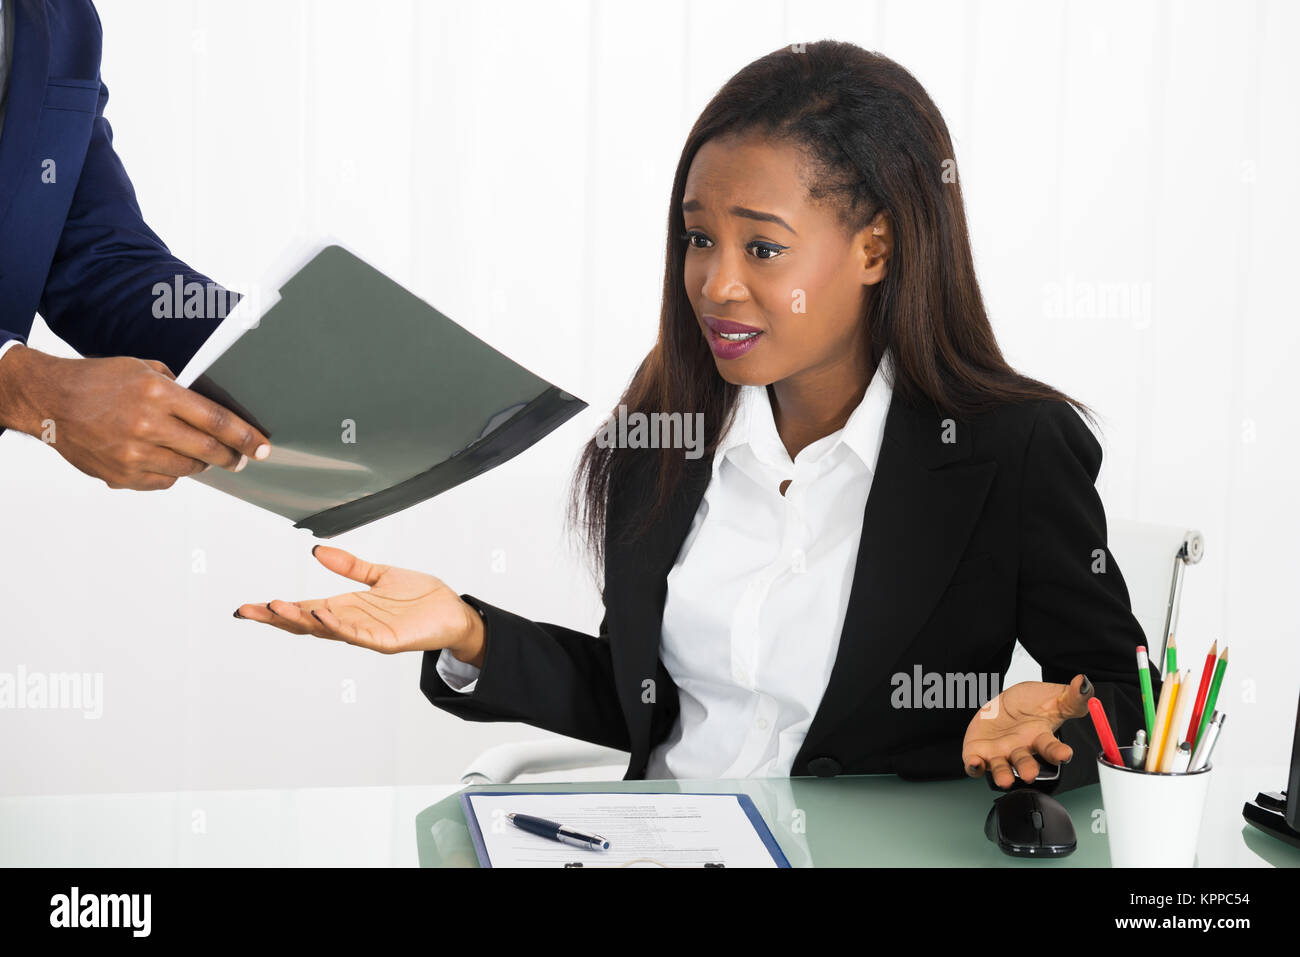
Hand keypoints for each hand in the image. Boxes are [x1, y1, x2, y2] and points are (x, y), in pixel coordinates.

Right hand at [0, 345, 269, 489]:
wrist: (51, 401)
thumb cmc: (99, 380)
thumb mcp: (143, 368)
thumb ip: (180, 388)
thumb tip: (214, 412)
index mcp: (156, 393)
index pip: (215, 420)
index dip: (245, 437)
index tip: (263, 447)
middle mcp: (146, 424)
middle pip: (207, 449)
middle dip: (231, 456)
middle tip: (242, 458)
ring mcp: (132, 454)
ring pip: (187, 467)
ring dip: (199, 462)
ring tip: (196, 452)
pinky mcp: (120, 475)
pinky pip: (163, 480)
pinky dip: (170, 471)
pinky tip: (161, 456)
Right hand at [234, 545, 485, 662]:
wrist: (454, 612)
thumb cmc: (421, 598)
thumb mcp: (380, 575)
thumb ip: (350, 565)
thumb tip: (318, 550)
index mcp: (348, 607)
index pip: (304, 609)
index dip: (278, 609)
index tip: (249, 606)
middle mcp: (352, 622)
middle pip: (306, 623)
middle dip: (277, 618)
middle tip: (249, 610)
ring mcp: (367, 633)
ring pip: (327, 630)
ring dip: (301, 619)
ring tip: (277, 607)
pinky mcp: (387, 640)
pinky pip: (357, 635)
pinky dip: (337, 625)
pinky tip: (321, 614)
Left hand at [962, 674, 1092, 787]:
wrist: (1005, 702)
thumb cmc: (1032, 704)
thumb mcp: (1055, 696)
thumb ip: (1073, 695)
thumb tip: (1085, 683)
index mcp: (1041, 739)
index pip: (1051, 749)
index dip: (1058, 752)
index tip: (1065, 754)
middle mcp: (1021, 749)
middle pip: (1025, 762)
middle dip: (1028, 768)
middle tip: (1030, 773)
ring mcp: (1000, 752)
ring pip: (1001, 768)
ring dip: (1002, 774)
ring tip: (1005, 779)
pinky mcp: (979, 751)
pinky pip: (975, 763)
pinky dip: (973, 766)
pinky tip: (974, 763)